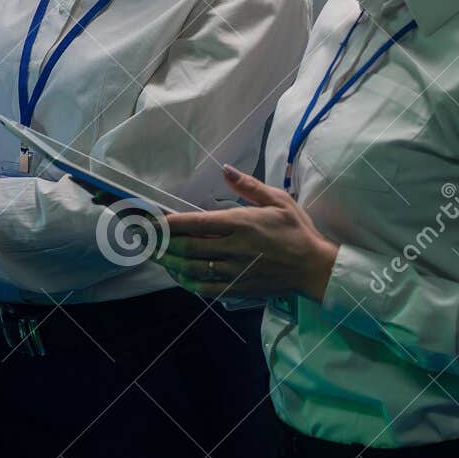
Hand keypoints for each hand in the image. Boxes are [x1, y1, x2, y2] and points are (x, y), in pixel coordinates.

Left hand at [157, 165, 338, 300]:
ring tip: (155, 257)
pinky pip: (206, 288)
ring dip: (171, 264)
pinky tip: (179, 276)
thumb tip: (225, 169)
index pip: (196, 223)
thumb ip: (249, 186)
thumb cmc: (297, 230)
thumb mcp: (278, 200)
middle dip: (162, 244)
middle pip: (188, 248)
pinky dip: (188, 282)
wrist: (314, 267)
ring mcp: (235, 270)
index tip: (152, 222)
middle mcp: (234, 247)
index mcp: (241, 223)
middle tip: (144, 241)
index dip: (170, 224)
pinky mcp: (239, 288)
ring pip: (193, 269)